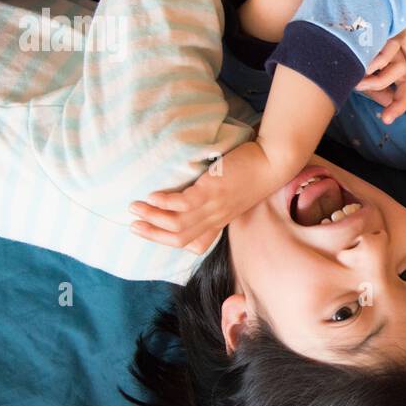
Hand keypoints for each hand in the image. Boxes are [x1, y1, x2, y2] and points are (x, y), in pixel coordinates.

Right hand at [128, 140, 277, 253]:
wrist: (274, 162)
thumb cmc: (253, 172)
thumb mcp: (235, 192)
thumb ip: (217, 198)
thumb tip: (199, 192)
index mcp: (220, 220)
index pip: (196, 243)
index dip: (174, 242)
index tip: (154, 232)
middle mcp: (216, 218)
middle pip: (179, 239)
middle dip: (152, 235)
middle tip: (132, 226)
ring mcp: (213, 207)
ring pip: (177, 225)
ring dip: (151, 219)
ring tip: (134, 208)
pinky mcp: (212, 192)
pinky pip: (183, 204)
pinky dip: (164, 203)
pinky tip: (151, 197)